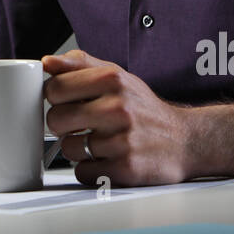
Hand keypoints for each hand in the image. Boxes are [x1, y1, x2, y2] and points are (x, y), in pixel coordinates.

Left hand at [43, 49, 195, 185]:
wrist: (185, 140)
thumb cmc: (144, 108)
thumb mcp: (117, 76)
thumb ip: (80, 64)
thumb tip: (48, 62)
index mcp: (113, 79)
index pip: (55, 88)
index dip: (54, 97)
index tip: (63, 101)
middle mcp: (118, 108)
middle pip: (55, 119)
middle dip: (62, 124)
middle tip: (79, 124)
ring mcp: (122, 139)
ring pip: (68, 148)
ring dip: (78, 148)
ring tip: (98, 141)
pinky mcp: (125, 168)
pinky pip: (83, 171)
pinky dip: (90, 168)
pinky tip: (107, 158)